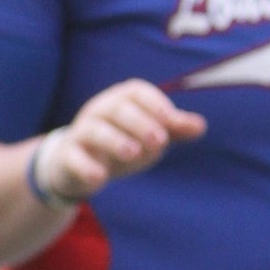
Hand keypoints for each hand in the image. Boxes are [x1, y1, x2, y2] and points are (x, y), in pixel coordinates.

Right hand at [38, 79, 205, 203]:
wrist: (76, 164)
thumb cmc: (120, 142)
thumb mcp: (148, 134)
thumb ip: (172, 129)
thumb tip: (200, 126)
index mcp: (120, 100)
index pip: (136, 92)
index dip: (155, 103)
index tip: (171, 121)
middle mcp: (98, 112)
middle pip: (116, 108)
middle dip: (139, 122)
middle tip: (159, 141)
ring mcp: (81, 133)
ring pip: (93, 130)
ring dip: (114, 140)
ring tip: (133, 153)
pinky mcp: (68, 156)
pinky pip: (74, 158)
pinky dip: (86, 167)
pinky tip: (101, 178)